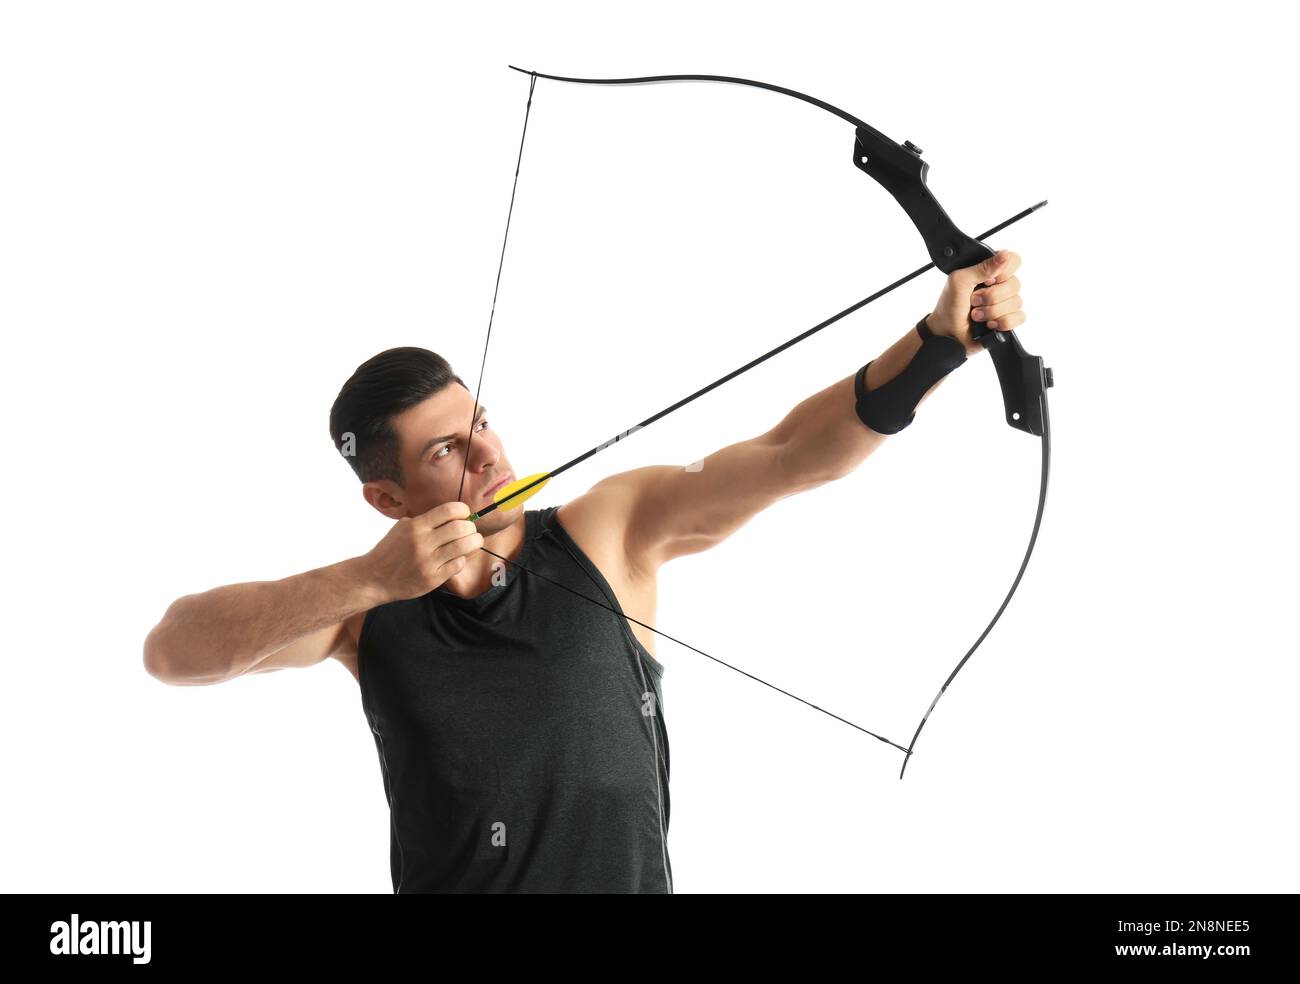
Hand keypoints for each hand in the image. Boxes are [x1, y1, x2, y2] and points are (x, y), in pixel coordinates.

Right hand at [359, 501, 483, 603]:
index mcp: (416, 526)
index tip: (464, 514)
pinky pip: (458, 564)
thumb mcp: (402, 528)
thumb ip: (424, 521)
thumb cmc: (390, 552)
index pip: (449, 510)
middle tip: (470, 531)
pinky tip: (457, 558)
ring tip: (472, 542)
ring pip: (464, 546)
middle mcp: (423, 542)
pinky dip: (462, 559)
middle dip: (471, 528)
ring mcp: (428, 561)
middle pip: (461, 528)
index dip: (463, 510)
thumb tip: (451, 515)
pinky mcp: (433, 578)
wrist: (374, 578)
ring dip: (474, 542)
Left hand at [926, 249, 1025, 356]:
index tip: (987, 281)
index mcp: (989, 271)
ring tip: (976, 315)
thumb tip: (1005, 255)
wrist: (947, 333)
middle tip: (973, 301)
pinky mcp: (1007, 319)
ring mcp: (1005, 303)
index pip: (1013, 260)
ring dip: (992, 311)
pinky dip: (1003, 322)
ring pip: (1017, 302)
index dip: (1004, 271)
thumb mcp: (959, 281)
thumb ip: (982, 267)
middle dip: (991, 296)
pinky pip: (1019, 317)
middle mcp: (1000, 285)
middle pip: (1015, 284)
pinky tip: (989, 324)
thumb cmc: (949, 306)